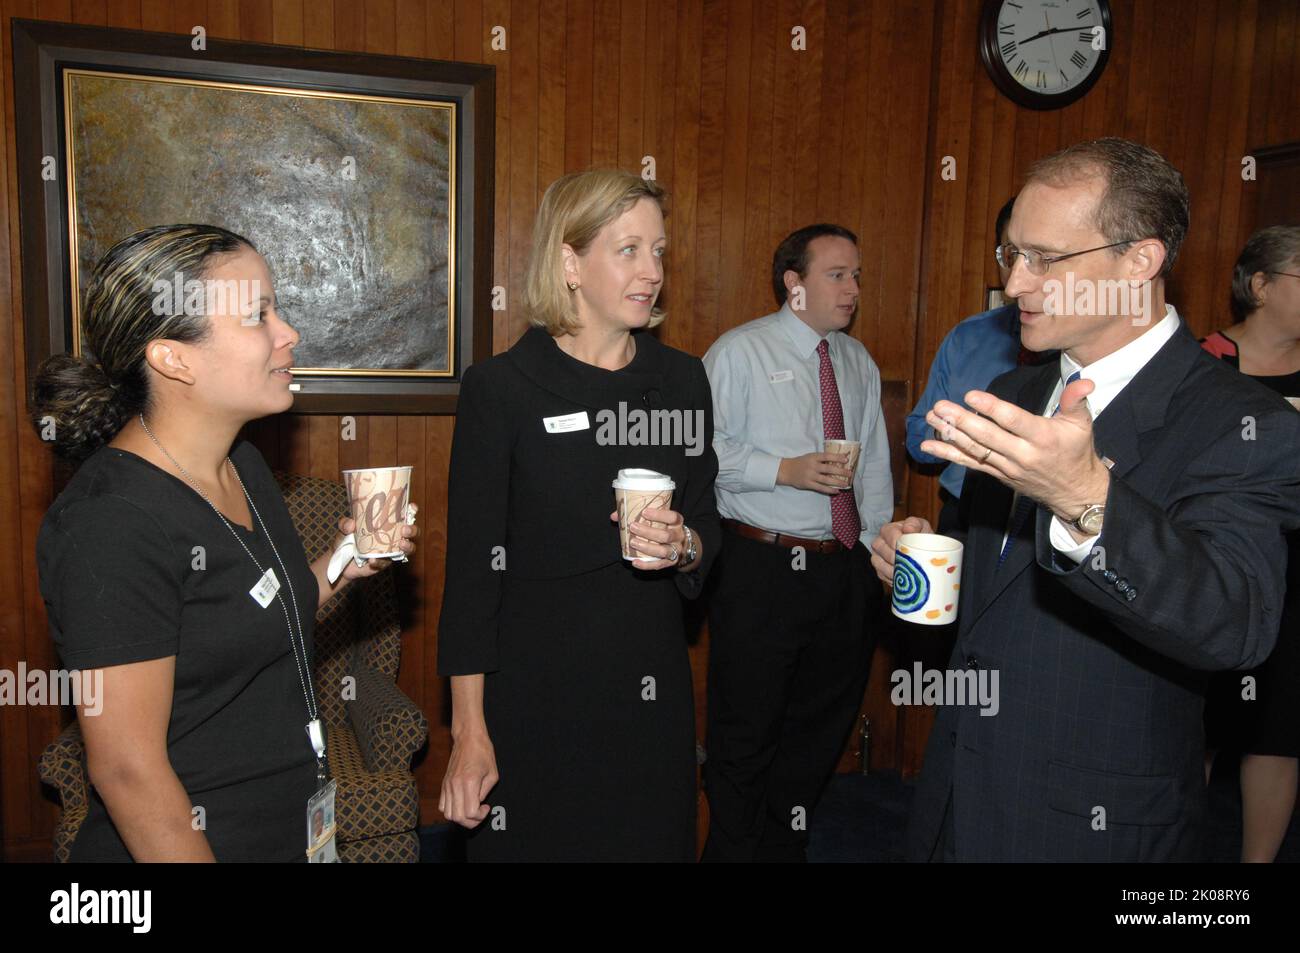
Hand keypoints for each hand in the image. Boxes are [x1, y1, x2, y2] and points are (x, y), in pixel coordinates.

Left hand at [334, 504, 419, 580]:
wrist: (340, 561)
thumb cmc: (346, 540)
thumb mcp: (343, 529)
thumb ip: (345, 524)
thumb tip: (351, 524)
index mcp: (387, 523)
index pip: (404, 515)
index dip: (411, 511)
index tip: (412, 508)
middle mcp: (393, 536)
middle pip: (411, 532)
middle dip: (412, 530)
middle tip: (405, 530)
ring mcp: (391, 550)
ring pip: (408, 548)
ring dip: (408, 546)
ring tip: (401, 544)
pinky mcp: (383, 563)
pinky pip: (385, 562)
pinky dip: (380, 561)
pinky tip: (373, 560)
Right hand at [439, 730, 497, 828]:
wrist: (468, 737)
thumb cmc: (483, 752)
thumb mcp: (493, 773)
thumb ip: (485, 792)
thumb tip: (478, 804)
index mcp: (469, 782)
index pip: (470, 813)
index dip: (480, 816)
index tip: (486, 807)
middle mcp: (455, 785)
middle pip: (457, 818)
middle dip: (471, 821)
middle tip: (480, 813)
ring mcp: (447, 785)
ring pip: (447, 814)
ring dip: (460, 817)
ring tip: (470, 809)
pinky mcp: (444, 784)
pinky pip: (442, 805)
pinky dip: (451, 810)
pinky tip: (462, 803)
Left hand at [609, 505, 687, 568]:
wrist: (682, 545)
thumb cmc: (665, 528)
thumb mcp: (659, 519)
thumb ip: (638, 515)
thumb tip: (615, 516)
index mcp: (677, 523)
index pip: (672, 517)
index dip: (659, 515)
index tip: (644, 512)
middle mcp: (678, 536)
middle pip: (666, 535)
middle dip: (648, 532)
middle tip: (633, 527)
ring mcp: (676, 550)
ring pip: (663, 551)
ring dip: (647, 547)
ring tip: (633, 542)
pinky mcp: (671, 562)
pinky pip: (659, 565)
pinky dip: (646, 565)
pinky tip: (635, 562)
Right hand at [777, 452, 852, 494]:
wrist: (786, 470)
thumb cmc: (801, 462)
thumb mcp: (810, 457)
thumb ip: (821, 459)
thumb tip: (837, 461)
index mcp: (813, 457)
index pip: (827, 456)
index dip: (837, 457)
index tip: (846, 459)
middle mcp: (812, 466)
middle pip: (829, 469)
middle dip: (841, 471)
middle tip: (850, 473)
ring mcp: (810, 476)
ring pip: (826, 480)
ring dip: (837, 482)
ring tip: (846, 484)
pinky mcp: (808, 484)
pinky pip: (821, 488)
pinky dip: (829, 490)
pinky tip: (836, 491)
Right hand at [869, 516, 933, 585]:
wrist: (924, 552)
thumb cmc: (921, 538)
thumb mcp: (922, 527)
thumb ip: (915, 524)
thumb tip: (908, 528)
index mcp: (889, 529)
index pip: (889, 533)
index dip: (896, 542)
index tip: (907, 549)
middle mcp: (880, 542)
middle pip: (881, 549)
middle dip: (894, 557)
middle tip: (906, 563)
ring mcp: (878, 556)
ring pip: (878, 562)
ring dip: (892, 569)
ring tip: (904, 572)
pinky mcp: (879, 569)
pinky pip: (881, 574)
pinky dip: (891, 577)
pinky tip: (901, 578)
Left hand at [921, 384, 1109, 521]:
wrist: (1074, 492)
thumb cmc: (1076, 452)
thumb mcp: (1082, 425)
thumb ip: (1076, 401)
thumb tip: (1083, 381)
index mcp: (1042, 438)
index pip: (1012, 421)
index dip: (991, 408)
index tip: (970, 396)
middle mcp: (1021, 454)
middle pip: (987, 437)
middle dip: (961, 421)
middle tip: (940, 406)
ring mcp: (1006, 467)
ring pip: (974, 450)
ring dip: (949, 434)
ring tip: (931, 418)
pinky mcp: (997, 474)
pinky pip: (970, 464)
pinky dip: (948, 455)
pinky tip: (928, 445)